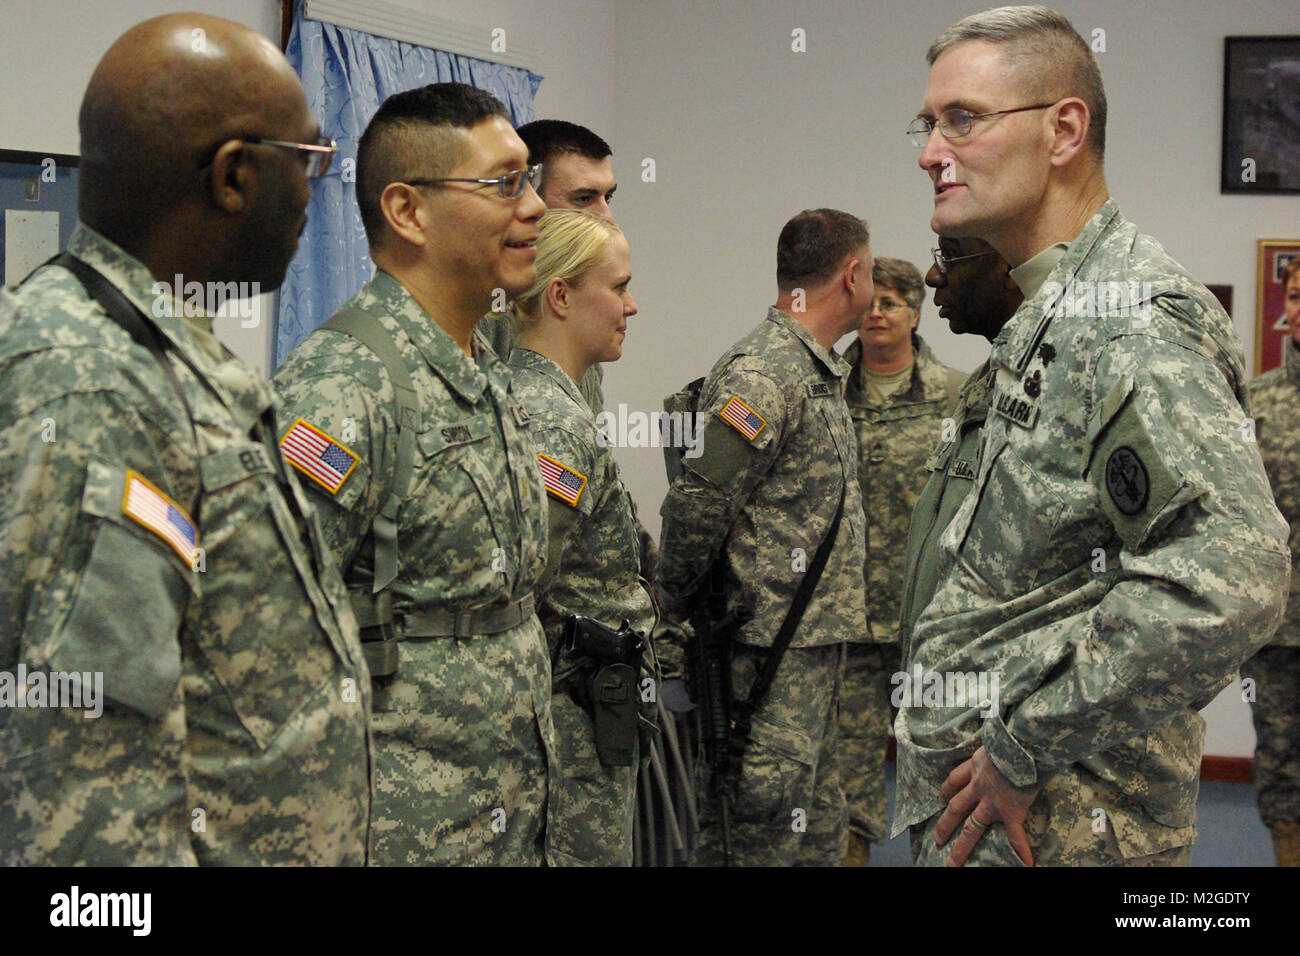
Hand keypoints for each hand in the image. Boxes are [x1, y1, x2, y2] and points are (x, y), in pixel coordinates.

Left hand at [934, 746, 1036, 866]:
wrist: (1021, 744)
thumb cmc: (1012, 735)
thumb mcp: (996, 735)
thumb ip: (997, 741)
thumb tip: (1008, 733)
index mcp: (975, 765)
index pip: (955, 779)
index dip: (947, 789)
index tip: (942, 797)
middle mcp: (978, 786)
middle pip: (956, 808)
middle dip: (945, 825)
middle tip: (937, 840)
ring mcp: (992, 802)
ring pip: (971, 827)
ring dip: (962, 845)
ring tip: (953, 862)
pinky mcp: (1010, 812)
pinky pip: (1014, 836)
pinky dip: (1020, 851)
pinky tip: (1025, 865)